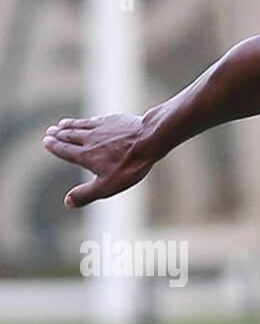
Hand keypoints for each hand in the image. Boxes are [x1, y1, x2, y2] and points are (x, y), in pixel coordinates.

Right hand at [43, 113, 157, 208]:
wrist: (148, 140)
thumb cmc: (129, 166)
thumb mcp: (108, 186)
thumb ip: (87, 194)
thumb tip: (67, 202)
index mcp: (86, 156)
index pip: (65, 150)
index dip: (55, 146)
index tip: (46, 141)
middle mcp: (90, 139)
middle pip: (70, 136)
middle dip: (59, 134)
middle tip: (50, 131)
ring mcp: (102, 128)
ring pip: (81, 126)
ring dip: (70, 125)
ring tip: (61, 124)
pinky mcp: (113, 120)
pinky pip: (96, 120)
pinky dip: (88, 121)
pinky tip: (89, 121)